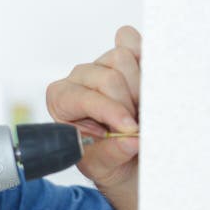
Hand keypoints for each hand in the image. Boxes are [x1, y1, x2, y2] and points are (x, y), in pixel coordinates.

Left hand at [46, 26, 140, 188]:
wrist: (125, 158)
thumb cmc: (105, 158)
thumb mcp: (102, 167)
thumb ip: (112, 154)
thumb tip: (131, 141)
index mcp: (61, 99)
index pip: (83, 97)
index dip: (110, 111)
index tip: (130, 128)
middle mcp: (79, 77)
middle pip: (108, 77)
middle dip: (128, 103)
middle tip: (139, 124)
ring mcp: (102, 62)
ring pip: (123, 58)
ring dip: (139, 87)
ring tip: (142, 110)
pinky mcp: (126, 53)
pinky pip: (135, 42)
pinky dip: (145, 60)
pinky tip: (148, 86)